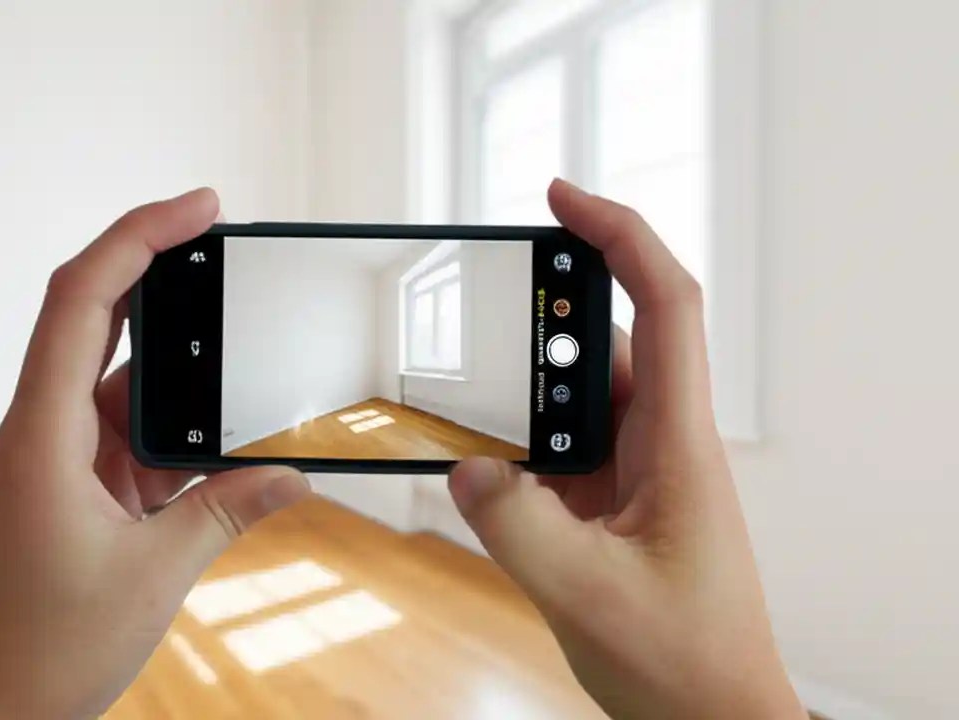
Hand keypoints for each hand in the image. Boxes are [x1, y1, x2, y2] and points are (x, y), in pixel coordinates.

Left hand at [0, 188, 311, 718]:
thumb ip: (227, 512)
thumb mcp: (154, 575)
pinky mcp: (71, 492)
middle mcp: (42, 434)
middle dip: (166, 283)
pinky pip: (129, 439)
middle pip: (99, 322)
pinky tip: (223, 445)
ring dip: (181, 379)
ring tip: (245, 369)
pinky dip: (176, 435)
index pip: (82, 300)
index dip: (137, 237)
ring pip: (122, 388)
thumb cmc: (38, 652)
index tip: (198, 207)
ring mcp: (55, 463)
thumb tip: (290, 475)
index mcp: (42, 436)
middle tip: (231, 259)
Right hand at [448, 179, 803, 719]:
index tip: (562, 198)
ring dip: (520, 395)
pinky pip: (556, 451)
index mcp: (679, 447)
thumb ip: (517, 528)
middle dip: (541, 318)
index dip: (620, 236)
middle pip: (603, 343)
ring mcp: (633, 477)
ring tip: (462, 397)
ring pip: (572, 400)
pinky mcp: (607, 507)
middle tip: (478, 306)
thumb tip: (467, 468)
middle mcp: (659, 447)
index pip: (665, 306)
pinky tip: (477, 463)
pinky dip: (513, 446)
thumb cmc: (685, 666)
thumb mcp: (588, 595)